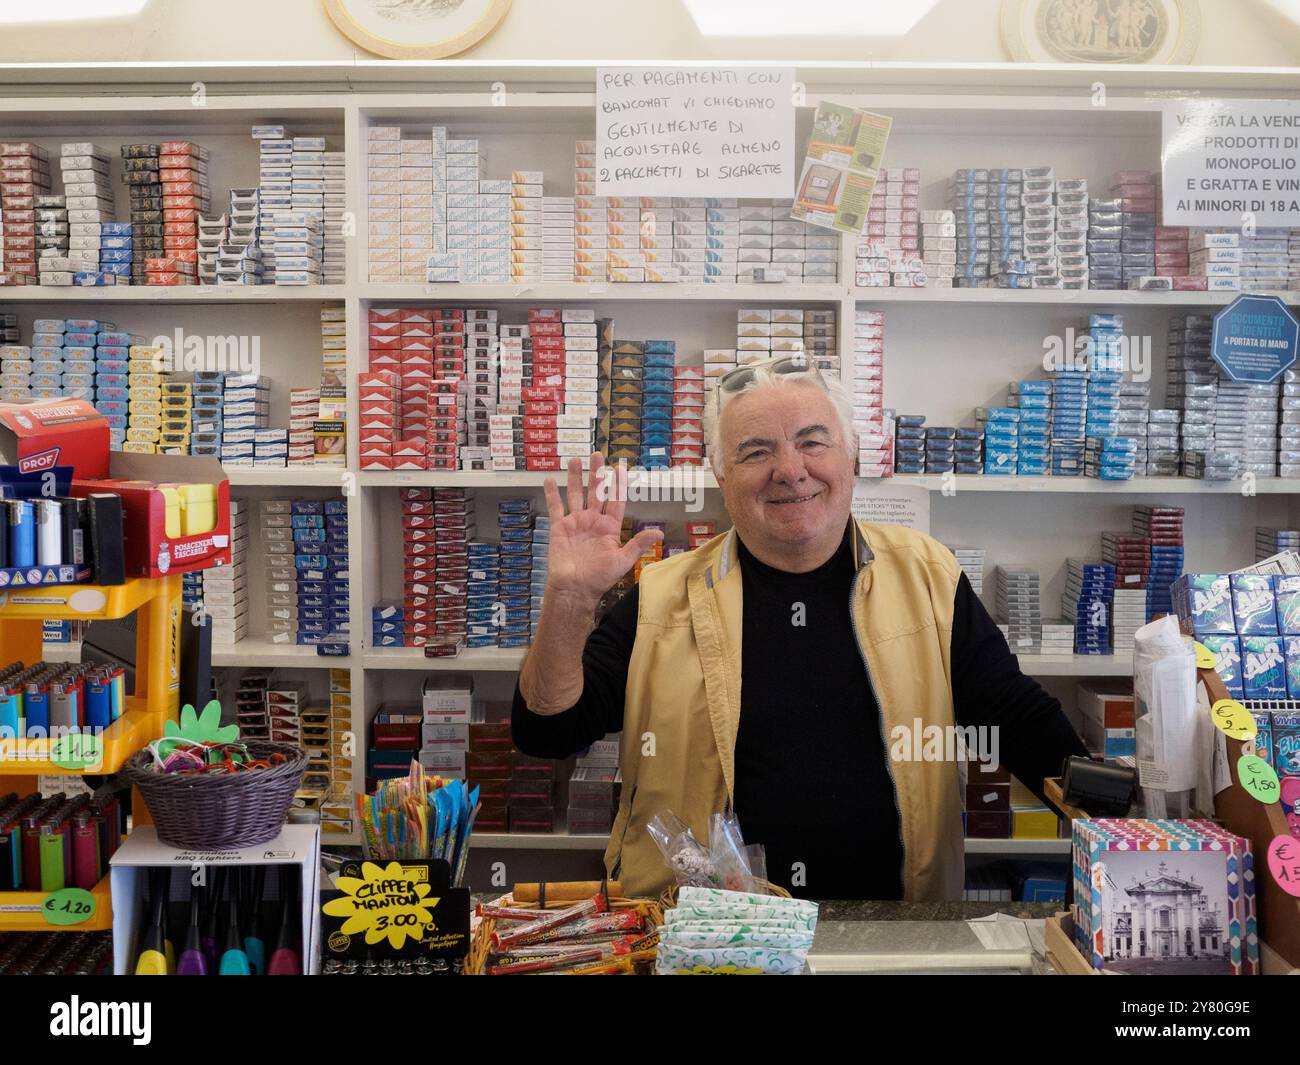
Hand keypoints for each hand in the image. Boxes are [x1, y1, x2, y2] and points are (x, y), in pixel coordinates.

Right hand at [542, 453, 663, 606]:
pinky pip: (555, 507)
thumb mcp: (623, 560)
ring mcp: (575, 523)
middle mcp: (593, 521)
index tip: (620, 468)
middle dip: (596, 473)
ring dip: (575, 477)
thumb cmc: (599, 578)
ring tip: (575, 459)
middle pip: (595, 492)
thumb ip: (638, 543)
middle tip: (597, 454)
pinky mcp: (559, 528)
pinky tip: (550, 480)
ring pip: (575, 494)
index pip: (615, 501)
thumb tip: (659, 533)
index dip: (618, 485)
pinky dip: (552, 494)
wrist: (575, 589)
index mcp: (609, 527)